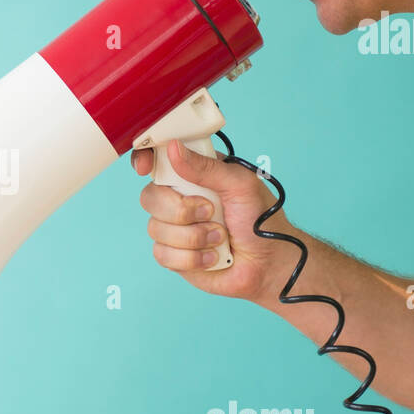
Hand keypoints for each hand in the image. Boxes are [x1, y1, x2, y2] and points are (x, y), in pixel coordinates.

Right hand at [132, 138, 294, 302]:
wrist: (269, 265)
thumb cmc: (261, 221)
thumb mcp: (241, 185)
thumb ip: (206, 167)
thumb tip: (174, 149)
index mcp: (194, 175)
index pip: (158, 160)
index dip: (145, 160)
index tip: (145, 168)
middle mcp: (180, 199)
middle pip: (149, 197)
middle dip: (181, 209)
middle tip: (211, 212)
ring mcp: (175, 228)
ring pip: (155, 228)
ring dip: (194, 237)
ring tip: (220, 237)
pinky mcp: (174, 256)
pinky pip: (162, 254)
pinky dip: (193, 258)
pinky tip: (213, 257)